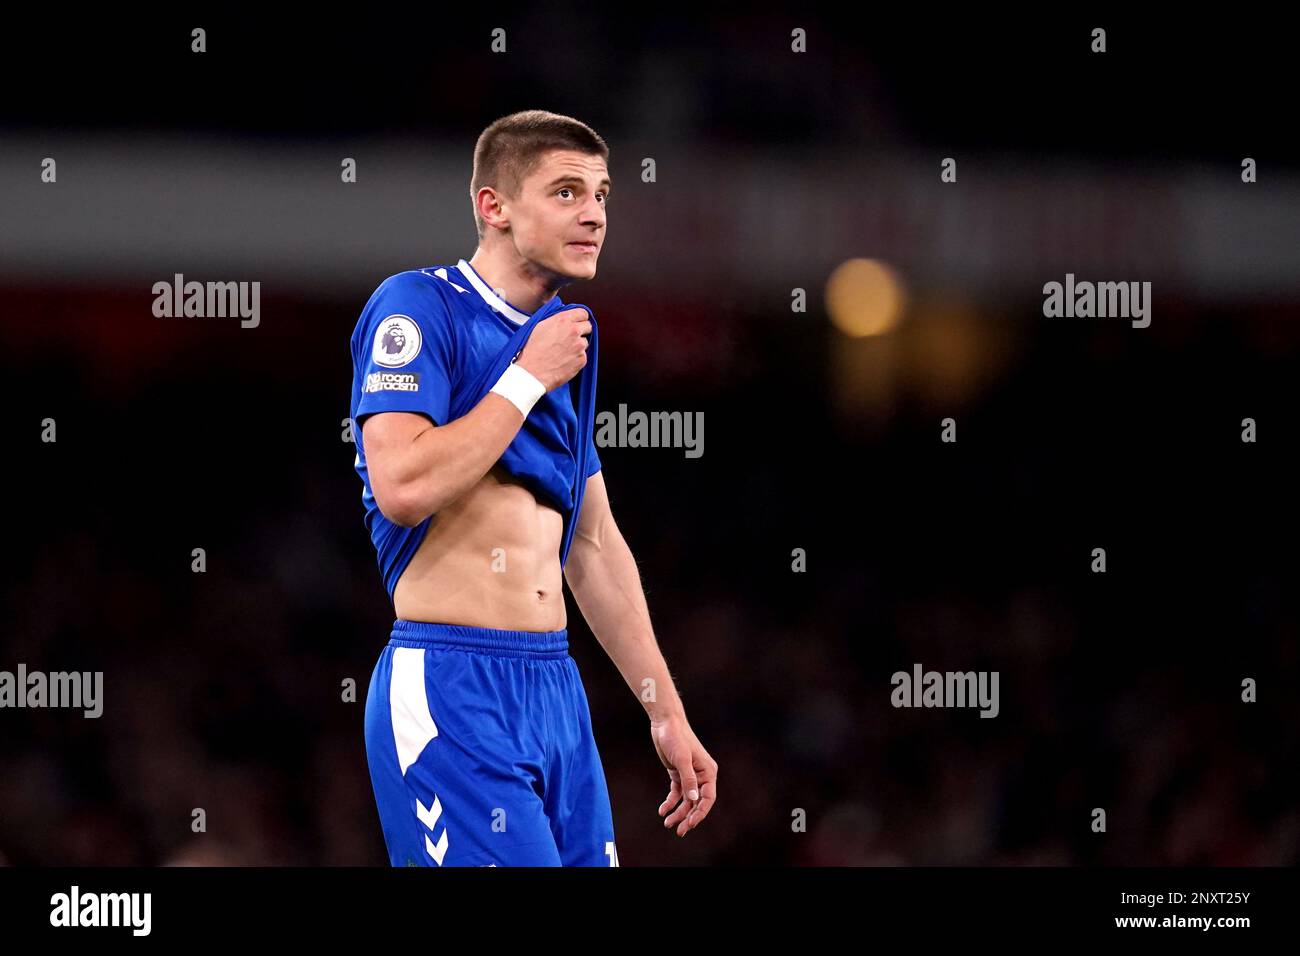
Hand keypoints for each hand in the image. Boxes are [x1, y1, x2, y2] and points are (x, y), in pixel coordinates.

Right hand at [516, 307, 590, 391]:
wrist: (531, 372)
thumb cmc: (531, 351)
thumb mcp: (539, 326)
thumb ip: (556, 320)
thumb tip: (563, 320)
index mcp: (563, 320)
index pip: (583, 313)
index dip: (580, 319)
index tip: (577, 323)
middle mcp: (574, 331)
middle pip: (588, 326)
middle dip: (581, 331)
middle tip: (570, 338)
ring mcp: (579, 346)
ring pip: (585, 342)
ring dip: (578, 346)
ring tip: (563, 352)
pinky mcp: (582, 360)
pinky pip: (583, 356)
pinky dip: (576, 358)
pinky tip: (564, 361)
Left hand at [651, 713, 717, 836]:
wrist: (665, 723)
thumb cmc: (676, 737)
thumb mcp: (681, 759)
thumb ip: (688, 779)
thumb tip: (694, 799)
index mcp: (708, 772)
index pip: (708, 798)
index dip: (700, 813)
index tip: (690, 824)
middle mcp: (701, 776)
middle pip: (697, 802)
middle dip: (688, 817)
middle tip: (679, 831)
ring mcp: (690, 775)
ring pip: (686, 800)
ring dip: (678, 812)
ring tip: (667, 823)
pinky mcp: (678, 773)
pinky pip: (677, 793)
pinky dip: (670, 802)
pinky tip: (662, 810)